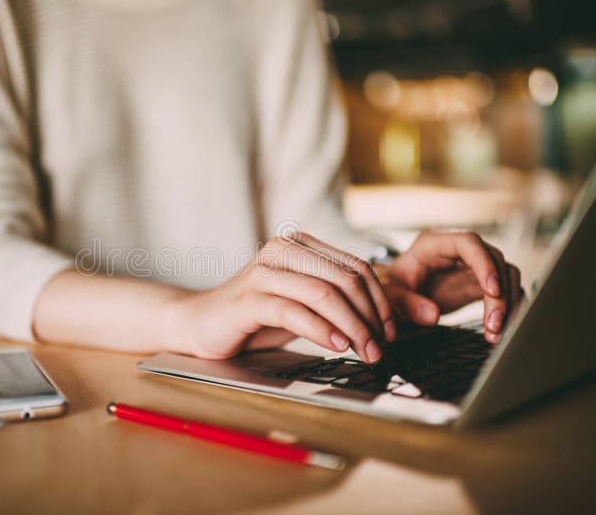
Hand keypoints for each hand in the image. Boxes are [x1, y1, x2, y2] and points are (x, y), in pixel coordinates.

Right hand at [174, 234, 393, 361]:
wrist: (200, 325)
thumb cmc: (255, 316)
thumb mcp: (304, 306)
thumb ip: (341, 304)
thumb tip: (394, 316)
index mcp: (300, 245)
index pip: (356, 266)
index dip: (382, 299)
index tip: (393, 329)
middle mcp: (282, 249)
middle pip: (345, 278)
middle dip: (371, 315)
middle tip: (382, 346)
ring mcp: (263, 271)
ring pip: (324, 293)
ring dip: (353, 326)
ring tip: (365, 350)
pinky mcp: (248, 297)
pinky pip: (294, 311)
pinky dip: (321, 330)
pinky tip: (336, 345)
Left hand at [384, 230, 524, 342]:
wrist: (399, 291)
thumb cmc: (395, 286)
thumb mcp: (392, 295)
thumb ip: (406, 304)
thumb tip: (432, 316)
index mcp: (435, 244)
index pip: (468, 243)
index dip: (484, 264)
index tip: (492, 291)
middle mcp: (458, 250)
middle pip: (494, 260)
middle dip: (499, 293)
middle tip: (494, 324)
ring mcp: (473, 264)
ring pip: (506, 275)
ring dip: (507, 303)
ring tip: (495, 333)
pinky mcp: (481, 281)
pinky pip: (505, 290)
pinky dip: (507, 309)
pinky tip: (498, 331)